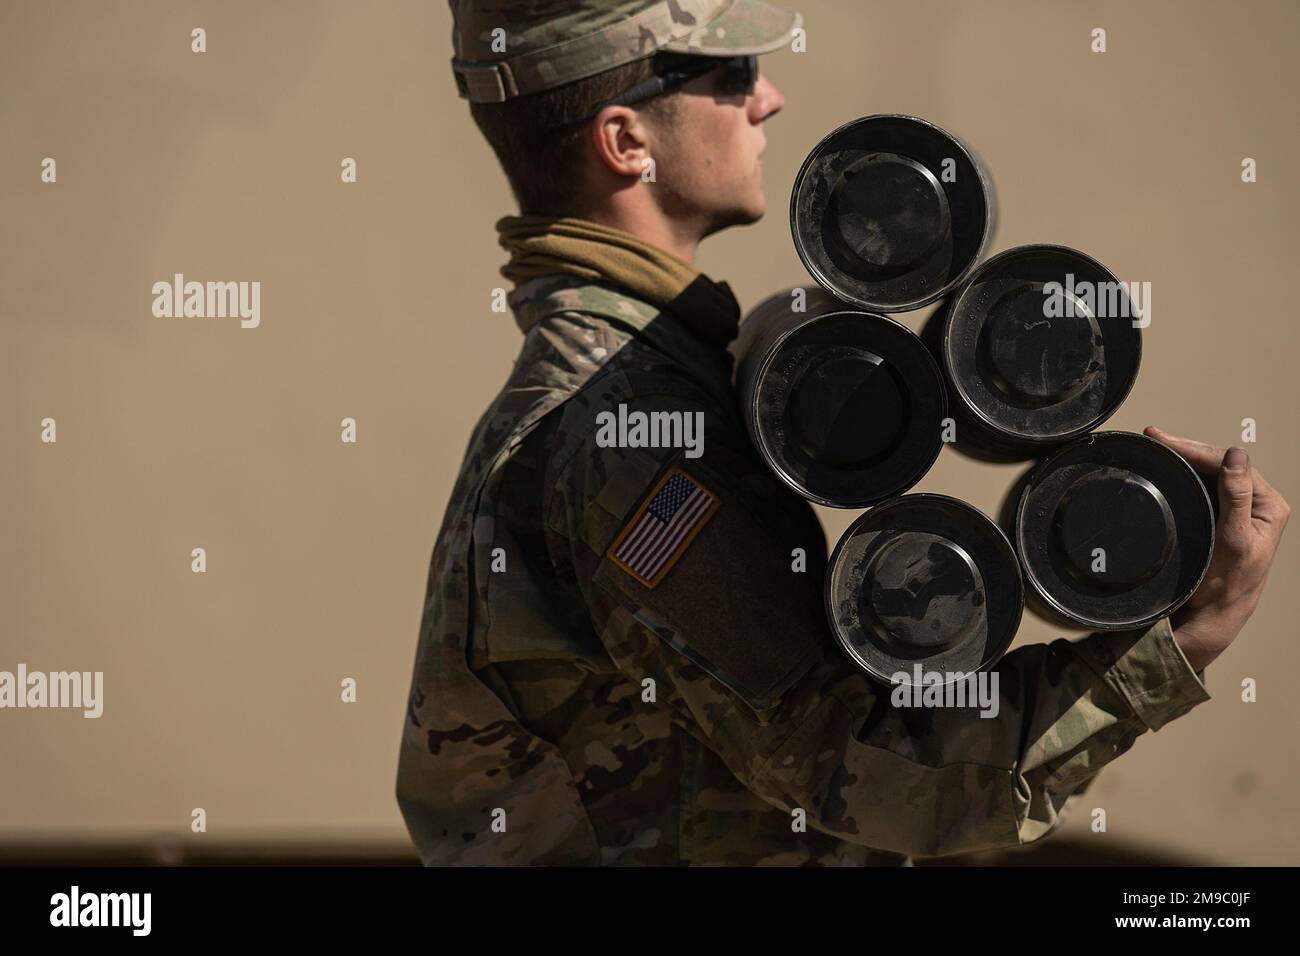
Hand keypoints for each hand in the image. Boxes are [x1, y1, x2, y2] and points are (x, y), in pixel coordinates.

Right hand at [1144, 426, 1289, 671]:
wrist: (1213, 613)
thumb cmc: (1226, 584)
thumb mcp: (1233, 540)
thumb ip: (1236, 497)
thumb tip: (1237, 455)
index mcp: (1268, 504)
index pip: (1229, 464)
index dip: (1195, 450)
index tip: (1164, 441)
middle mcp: (1256, 502)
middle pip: (1219, 464)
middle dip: (1186, 449)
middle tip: (1154, 437)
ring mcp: (1238, 509)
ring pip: (1210, 472)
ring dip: (1184, 458)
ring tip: (1157, 445)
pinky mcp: (1221, 517)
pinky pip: (1203, 486)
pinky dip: (1184, 473)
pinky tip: (1167, 465)